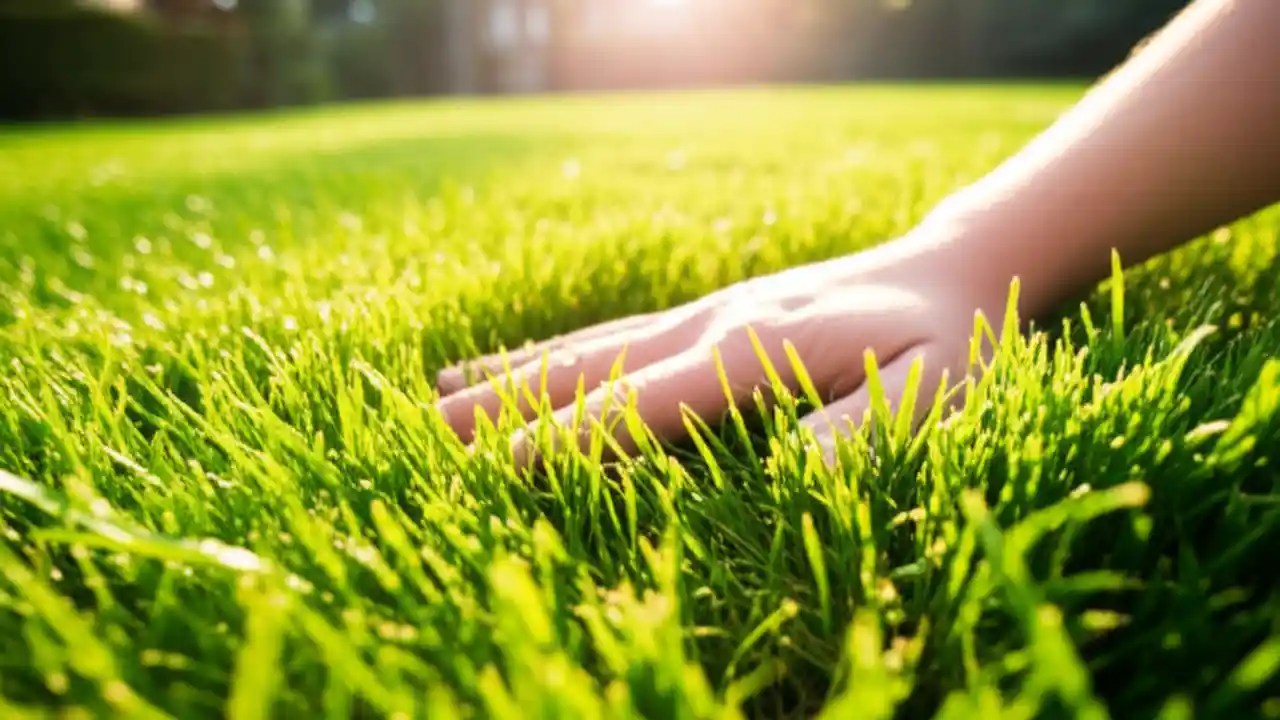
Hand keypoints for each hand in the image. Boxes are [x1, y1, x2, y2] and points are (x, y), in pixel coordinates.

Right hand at [436, 229, 1010, 464]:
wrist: (951, 268)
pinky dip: (550, 353)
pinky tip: (513, 364)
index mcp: (750, 352)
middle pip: (587, 369)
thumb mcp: (935, 390)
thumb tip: (789, 473)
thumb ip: (864, 432)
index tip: (496, 470)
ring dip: (508, 374)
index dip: (568, 440)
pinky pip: (613, 335)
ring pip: (587, 347)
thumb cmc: (950, 342)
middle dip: (503, 403)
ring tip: (434, 394)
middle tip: (421, 431)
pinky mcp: (705, 318)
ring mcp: (700, 317)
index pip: (639, 405)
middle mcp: (708, 328)